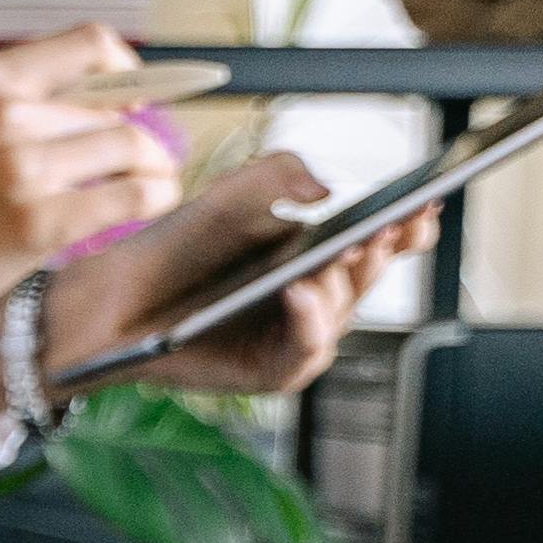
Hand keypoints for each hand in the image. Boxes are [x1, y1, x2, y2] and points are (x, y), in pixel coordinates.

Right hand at [0, 27, 187, 347]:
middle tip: (133, 168)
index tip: (131, 99)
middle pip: (119, 108)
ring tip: (145, 190)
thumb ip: (14, 112)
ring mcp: (22, 168)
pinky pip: (133, 197)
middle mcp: (7, 115)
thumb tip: (101, 114)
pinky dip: (155, 200)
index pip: (91, 44)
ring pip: (136, 150)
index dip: (127, 69)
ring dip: (154, 171)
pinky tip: (147, 208)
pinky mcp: (37, 222)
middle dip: (137, 140)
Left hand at [36, 149, 437, 402]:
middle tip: (390, 222)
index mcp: (320, 253)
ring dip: (344, 283)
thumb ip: (279, 171)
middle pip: (367, 275)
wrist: (119, 294)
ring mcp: (295, 336)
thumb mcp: (230, 193)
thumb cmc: (180, 244)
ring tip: (341, 252)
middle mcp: (317, 296)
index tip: (423, 201)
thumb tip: (326, 190)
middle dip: (382, 248)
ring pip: (340, 313)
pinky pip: (303, 353)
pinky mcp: (268, 370)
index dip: (407, 224)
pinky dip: (308, 323)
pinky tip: (299, 292)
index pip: (380, 240)